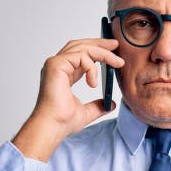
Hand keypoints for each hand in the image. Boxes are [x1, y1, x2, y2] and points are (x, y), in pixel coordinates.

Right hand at [13, 38, 124, 160]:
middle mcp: (58, 66)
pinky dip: (91, 67)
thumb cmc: (62, 121)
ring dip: (102, 53)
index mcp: (63, 74)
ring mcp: (55, 64)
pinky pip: (80, 56)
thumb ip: (97, 106)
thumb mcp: (86, 112)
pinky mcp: (56, 65)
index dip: (96, 50)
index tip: (112, 51)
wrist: (53, 126)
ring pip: (82, 48)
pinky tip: (93, 83)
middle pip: (80, 45)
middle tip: (115, 45)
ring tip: (117, 62)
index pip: (80, 54)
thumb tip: (110, 104)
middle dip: (99, 43)